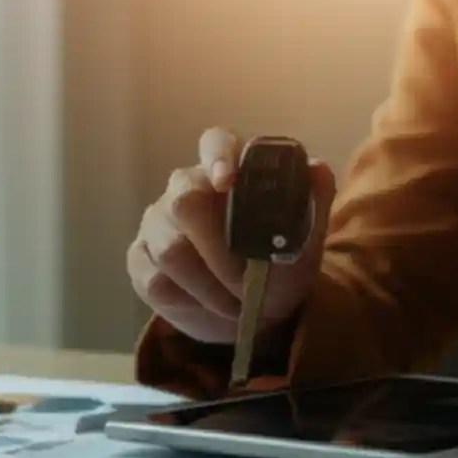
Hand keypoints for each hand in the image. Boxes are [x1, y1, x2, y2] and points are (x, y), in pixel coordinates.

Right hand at [127, 127, 336, 344]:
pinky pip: (157, 281)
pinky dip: (191, 304)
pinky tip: (212, 310)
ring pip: (171, 250)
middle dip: (221, 251)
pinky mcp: (141, 260)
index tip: (229, 182)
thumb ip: (313, 203)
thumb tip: (317, 169)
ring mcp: (158, 224)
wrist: (258, 314)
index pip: (215, 143)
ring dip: (210, 287)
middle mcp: (186, 189)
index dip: (218, 157)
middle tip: (248, 282)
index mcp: (228, 173)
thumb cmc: (280, 268)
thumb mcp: (305, 241)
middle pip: (185, 201)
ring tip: (238, 304)